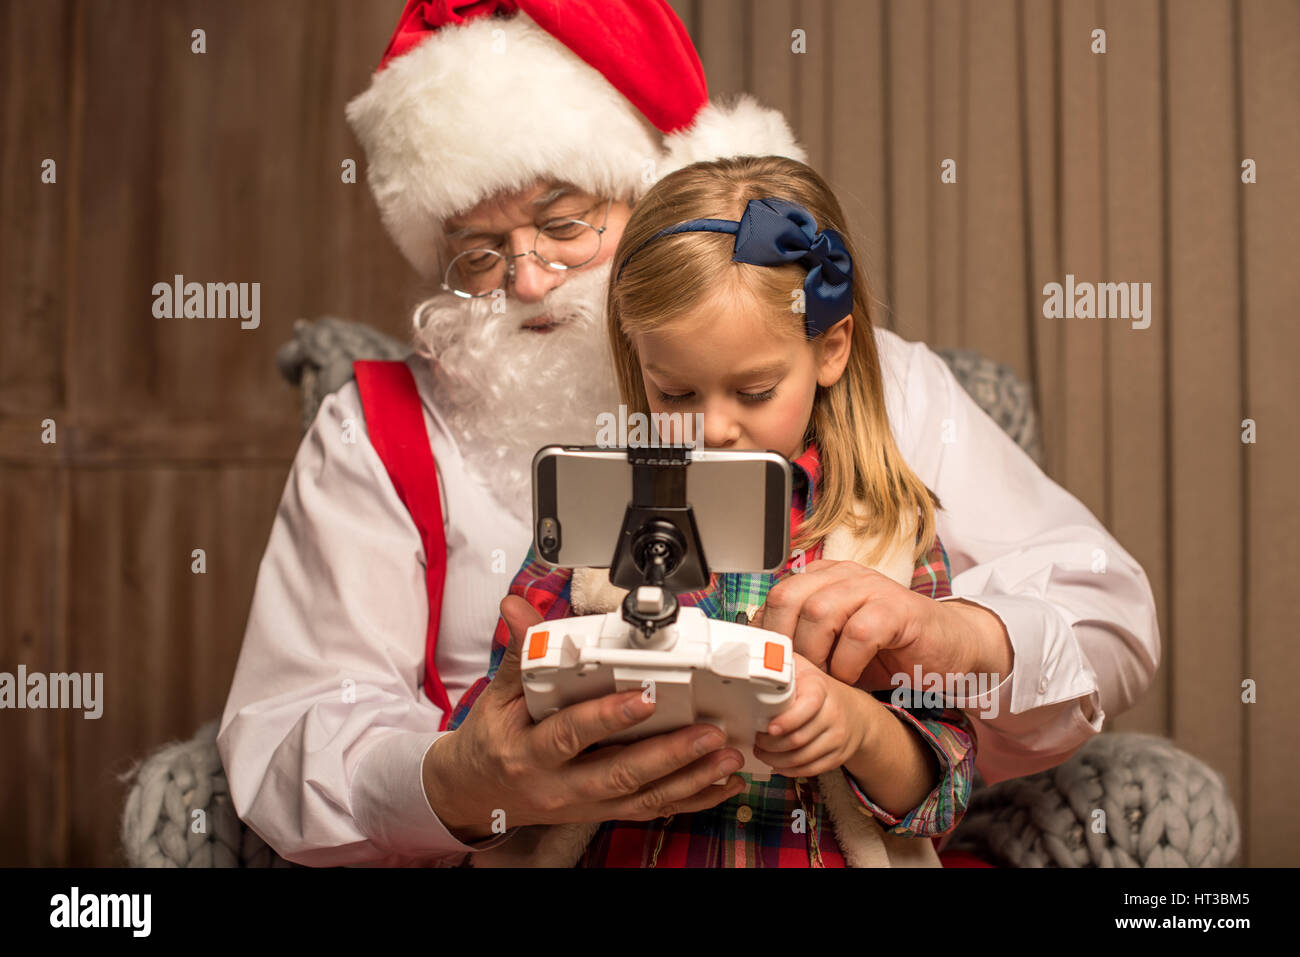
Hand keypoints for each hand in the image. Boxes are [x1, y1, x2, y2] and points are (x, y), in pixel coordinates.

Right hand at [422, 596, 746, 841]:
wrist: (477, 793)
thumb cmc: (492, 742)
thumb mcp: (497, 698)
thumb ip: (519, 654)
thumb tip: (517, 608)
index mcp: (530, 753)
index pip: (572, 734)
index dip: (609, 717)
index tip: (645, 696)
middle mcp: (561, 785)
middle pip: (620, 774)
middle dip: (670, 754)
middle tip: (709, 732)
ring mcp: (586, 804)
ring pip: (644, 797)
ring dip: (691, 777)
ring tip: (727, 755)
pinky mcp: (604, 812)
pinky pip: (652, 809)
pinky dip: (691, 797)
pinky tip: (721, 783)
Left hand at [750, 559, 1011, 690]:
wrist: (948, 650)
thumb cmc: (887, 651)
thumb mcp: (834, 648)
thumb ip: (800, 642)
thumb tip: (755, 653)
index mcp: (824, 578)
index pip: (777, 594)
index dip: (766, 632)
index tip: (767, 666)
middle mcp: (845, 575)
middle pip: (790, 597)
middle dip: (784, 642)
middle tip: (795, 675)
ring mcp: (873, 588)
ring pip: (820, 611)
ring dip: (815, 653)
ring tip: (824, 678)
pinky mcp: (900, 609)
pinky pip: (860, 631)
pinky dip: (848, 661)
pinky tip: (851, 676)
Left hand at [752, 653, 869, 777]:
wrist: (857, 714)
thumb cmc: (820, 690)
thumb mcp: (805, 670)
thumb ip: (783, 663)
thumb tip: (754, 654)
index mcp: (821, 689)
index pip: (807, 706)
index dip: (787, 720)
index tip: (769, 727)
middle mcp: (833, 714)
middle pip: (798, 738)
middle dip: (771, 744)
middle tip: (756, 741)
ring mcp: (838, 737)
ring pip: (802, 757)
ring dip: (775, 759)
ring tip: (762, 752)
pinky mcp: (839, 756)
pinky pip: (811, 769)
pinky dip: (790, 770)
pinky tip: (777, 764)